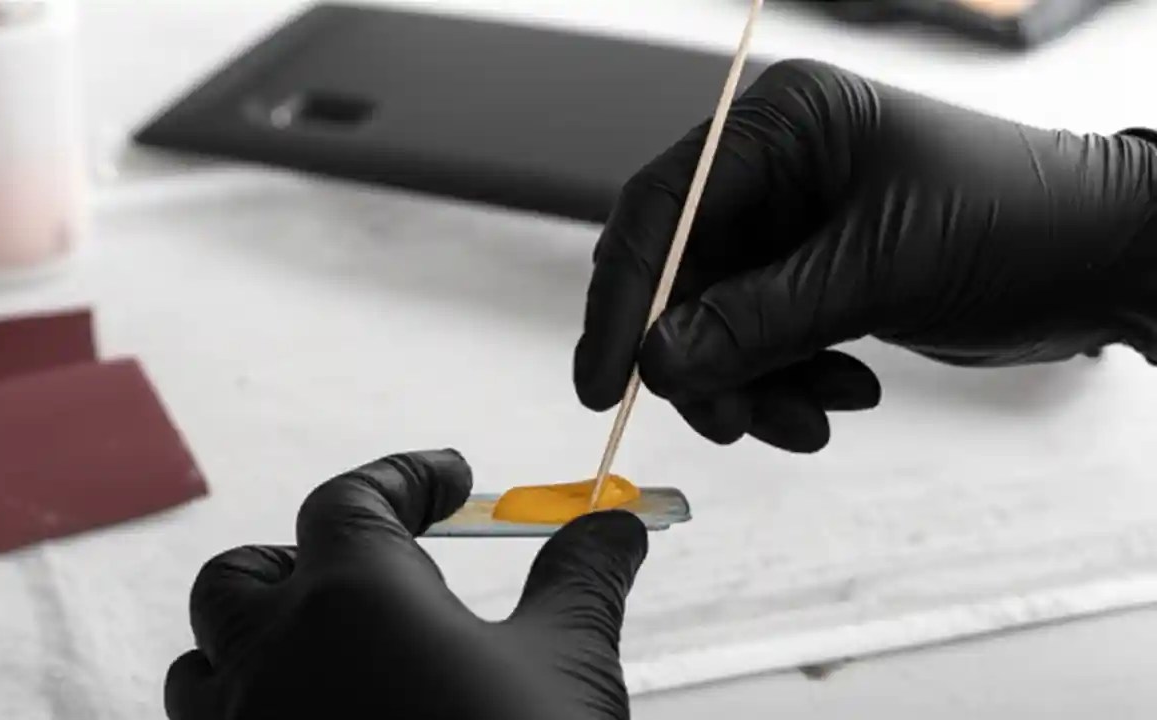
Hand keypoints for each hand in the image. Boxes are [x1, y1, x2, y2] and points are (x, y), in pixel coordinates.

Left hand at [164, 449, 647, 719]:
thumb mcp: (567, 663)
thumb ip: (582, 578)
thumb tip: (617, 526)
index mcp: (352, 596)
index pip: (352, 499)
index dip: (404, 478)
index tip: (454, 479)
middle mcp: (270, 657)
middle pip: (242, 576)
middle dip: (299, 560)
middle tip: (376, 574)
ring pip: (202, 664)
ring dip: (253, 644)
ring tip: (329, 657)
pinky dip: (246, 715)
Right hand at [575, 59, 1156, 452]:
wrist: (1108, 262)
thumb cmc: (1011, 226)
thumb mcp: (874, 272)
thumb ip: (757, 320)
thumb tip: (656, 363)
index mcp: (781, 125)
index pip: (663, 207)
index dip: (624, 296)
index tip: (604, 381)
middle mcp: (777, 168)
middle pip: (685, 276)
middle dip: (703, 359)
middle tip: (728, 425)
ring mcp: (796, 225)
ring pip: (721, 322)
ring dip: (755, 384)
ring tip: (813, 420)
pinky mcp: (817, 276)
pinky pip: (765, 341)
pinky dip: (791, 381)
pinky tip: (848, 394)